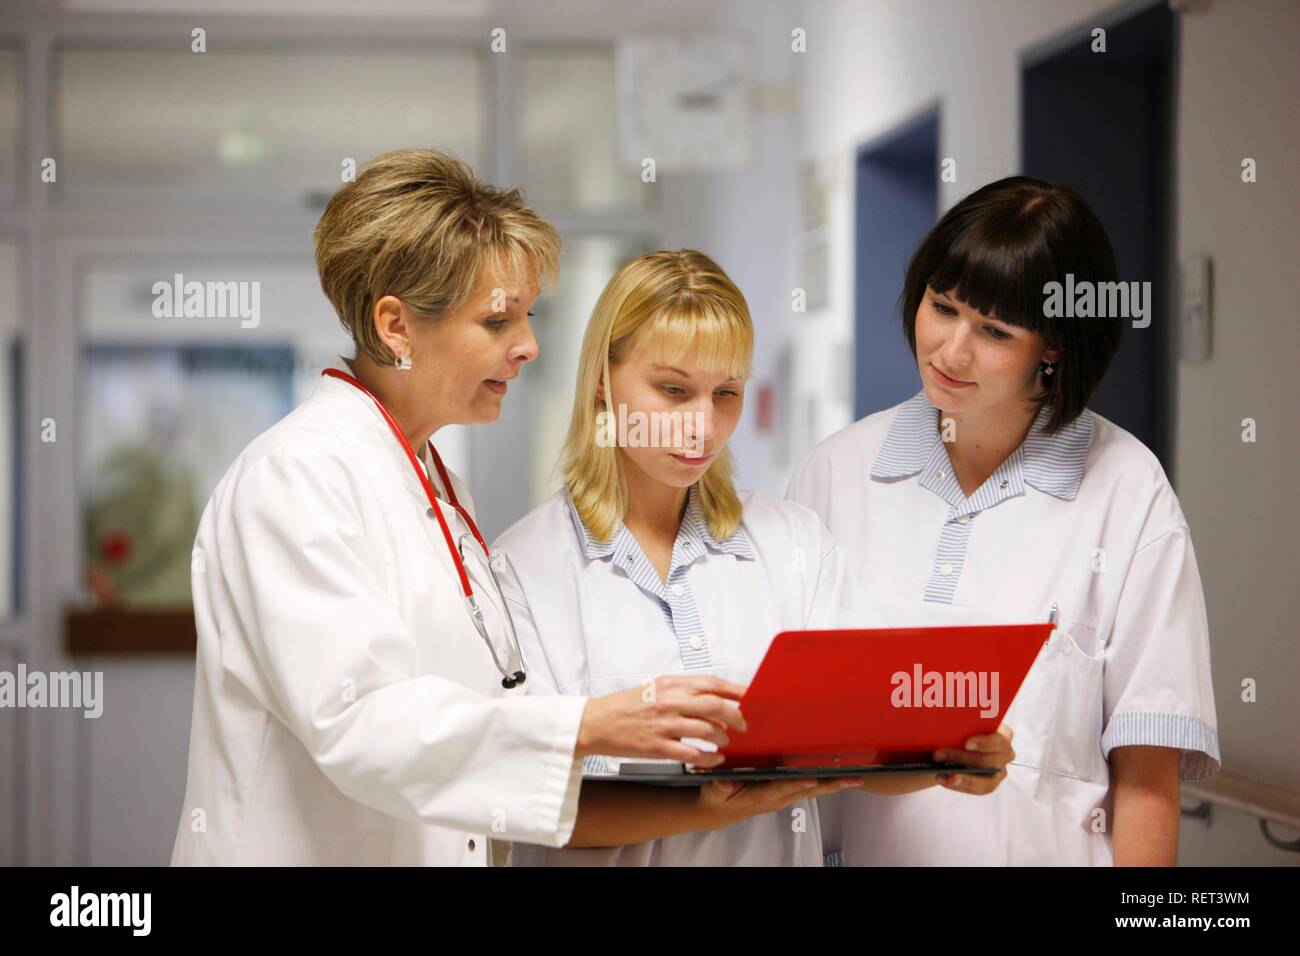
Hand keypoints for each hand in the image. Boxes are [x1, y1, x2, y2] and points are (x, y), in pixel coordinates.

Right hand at [577, 675, 747, 766]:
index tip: (750, 698)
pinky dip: (708, 758)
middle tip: (743, 725)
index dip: (736, 691)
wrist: (596, 722)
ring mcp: (664, 724)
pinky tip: (713, 759)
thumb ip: (683, 691)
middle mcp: (669, 701)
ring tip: (725, 742)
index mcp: (671, 684)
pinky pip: (692, 754)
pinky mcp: (657, 746)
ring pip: (707, 730)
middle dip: (735, 716)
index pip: (712, 683)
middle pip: (715, 706)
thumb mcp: (655, 687)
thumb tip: (713, 697)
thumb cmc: (626, 706)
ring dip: (722, 738)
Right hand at [699, 776, 868, 825]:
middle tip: (852, 778)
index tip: (814, 779)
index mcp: (761, 796)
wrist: (718, 811)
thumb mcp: (714, 792)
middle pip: (808, 791)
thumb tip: (725, 781)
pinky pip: (807, 789)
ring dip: (833, 784)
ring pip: (811, 791)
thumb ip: (720, 787)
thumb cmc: (718, 799)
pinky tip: (834, 776)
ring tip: (853, 777)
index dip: (798, 783)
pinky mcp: (783, 794)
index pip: (783, 788)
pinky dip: (823, 783)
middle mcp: (776, 798)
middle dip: (831, 785)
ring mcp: (782, 797)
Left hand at [931, 723, 1015, 794]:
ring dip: (961, 777)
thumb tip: (943, 722)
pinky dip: (957, 785)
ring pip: (985, 781)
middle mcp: (1005, 754)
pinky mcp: (988, 784)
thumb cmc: (962, 728)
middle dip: (961, 758)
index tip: (966, 744)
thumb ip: (959, 723)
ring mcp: (999, 772)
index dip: (984, 743)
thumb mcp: (962, 722)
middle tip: (938, 755)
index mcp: (1004, 734)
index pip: (999, 740)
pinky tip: (941, 778)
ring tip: (941, 775)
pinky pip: (975, 789)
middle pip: (988, 761)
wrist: (957, 741)